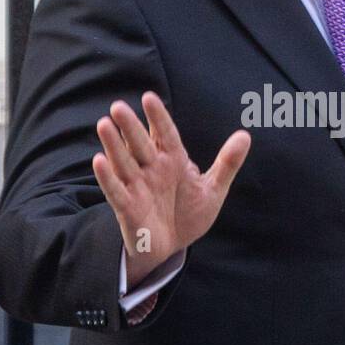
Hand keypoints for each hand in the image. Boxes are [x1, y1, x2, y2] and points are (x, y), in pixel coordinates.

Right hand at [92, 92, 250, 280]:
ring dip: (113, 145)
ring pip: (124, 161)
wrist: (171, 246)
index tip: (149, 97)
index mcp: (173, 160)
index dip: (157, 117)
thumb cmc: (189, 213)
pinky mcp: (127, 207)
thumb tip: (245, 135)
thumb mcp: (213, 189)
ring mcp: (137, 186)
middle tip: (118, 106)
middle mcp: (152, 169)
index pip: (165, 134)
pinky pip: (115, 190)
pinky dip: (107, 177)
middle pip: (140, 144)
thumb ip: (227, 163)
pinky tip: (99, 161)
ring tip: (104, 124)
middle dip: (130, 126)